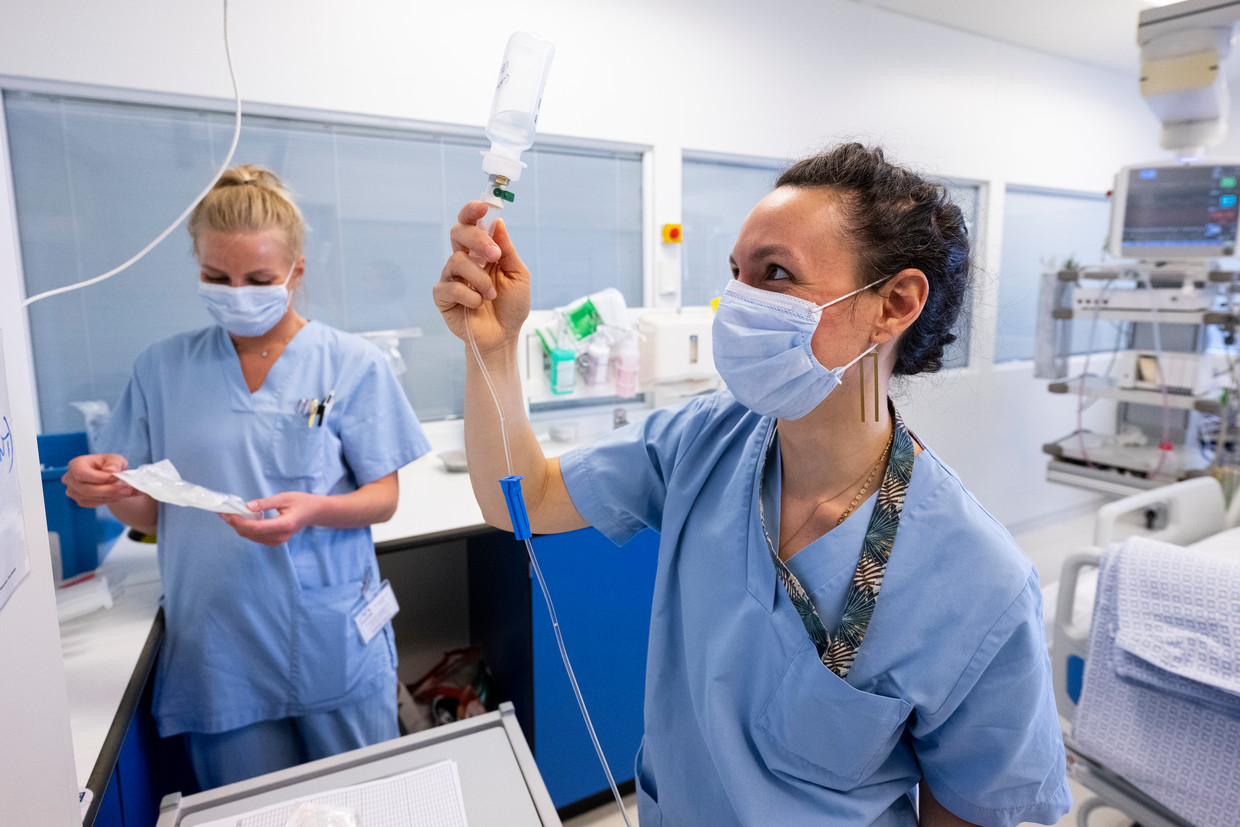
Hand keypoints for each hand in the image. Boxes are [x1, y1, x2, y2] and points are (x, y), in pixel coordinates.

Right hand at [62, 454, 137, 506]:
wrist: (110, 478)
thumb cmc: (110, 465)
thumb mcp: (115, 459)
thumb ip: (114, 463)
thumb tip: (112, 471)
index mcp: (76, 464)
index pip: (82, 473)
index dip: (99, 477)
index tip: (116, 477)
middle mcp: (70, 479)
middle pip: (87, 489)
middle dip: (110, 490)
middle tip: (129, 489)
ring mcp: (73, 492)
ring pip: (92, 498)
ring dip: (113, 496)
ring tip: (129, 491)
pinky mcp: (81, 501)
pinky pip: (95, 503)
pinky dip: (110, 500)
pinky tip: (121, 495)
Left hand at [220, 491, 322, 545]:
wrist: (315, 513)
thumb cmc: (302, 502)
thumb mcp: (284, 498)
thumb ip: (265, 503)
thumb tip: (246, 507)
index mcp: (284, 525)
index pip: (256, 527)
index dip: (239, 522)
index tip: (228, 513)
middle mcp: (280, 536)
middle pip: (250, 534)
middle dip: (235, 524)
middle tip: (223, 512)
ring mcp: (278, 540)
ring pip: (251, 537)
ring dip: (239, 527)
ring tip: (229, 515)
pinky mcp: (275, 540)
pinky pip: (256, 537)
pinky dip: (246, 529)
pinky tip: (241, 520)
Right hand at [433, 201, 530, 355]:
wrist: (503, 336)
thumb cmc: (511, 306)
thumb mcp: (518, 275)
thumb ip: (507, 250)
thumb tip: (497, 223)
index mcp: (481, 252)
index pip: (470, 224)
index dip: (472, 211)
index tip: (482, 207)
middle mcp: (464, 260)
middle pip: (457, 233)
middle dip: (477, 240)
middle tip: (494, 255)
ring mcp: (451, 277)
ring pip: (456, 261)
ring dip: (479, 278)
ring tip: (491, 294)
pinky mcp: (442, 297)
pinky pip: (449, 287)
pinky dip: (469, 296)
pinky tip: (478, 305)